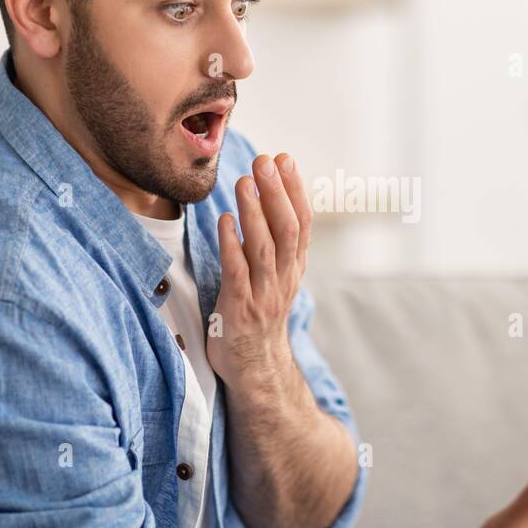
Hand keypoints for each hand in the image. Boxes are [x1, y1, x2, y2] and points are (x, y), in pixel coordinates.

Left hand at [207, 152, 311, 394]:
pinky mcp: (240, 311)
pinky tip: (225, 221)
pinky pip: (237, 274)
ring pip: (265, 249)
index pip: (302, 223)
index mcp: (294, 268)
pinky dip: (232, 245)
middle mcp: (284, 279)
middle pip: (288, 230)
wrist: (255, 368)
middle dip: (277, 193)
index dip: (295, 190)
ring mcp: (264, 296)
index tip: (285, 159)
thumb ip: (275, 243)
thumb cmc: (258, 315)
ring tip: (244, 182)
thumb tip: (269, 197)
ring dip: (255, 213)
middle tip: (265, 161)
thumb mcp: (275, 277)